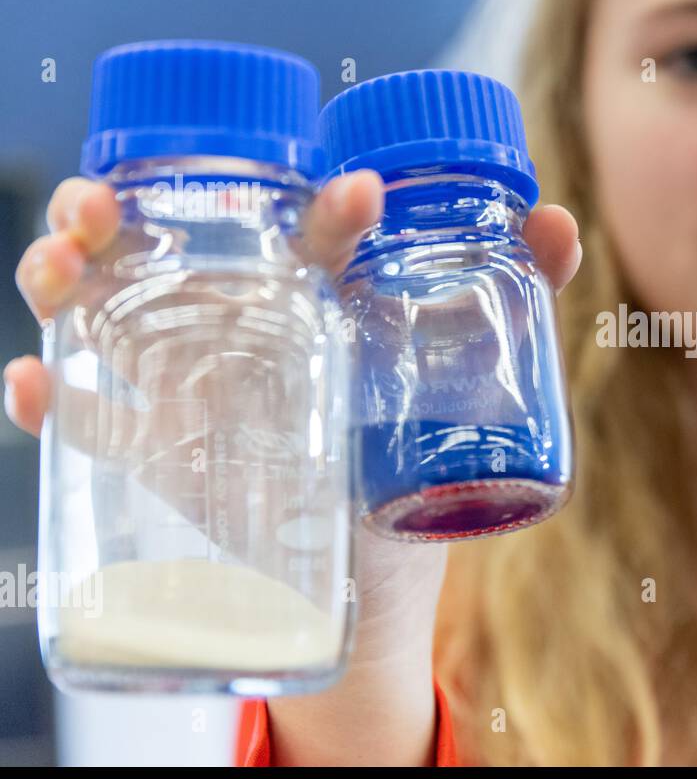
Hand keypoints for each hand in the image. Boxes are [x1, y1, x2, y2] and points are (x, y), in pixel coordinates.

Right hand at [5, 173, 581, 644]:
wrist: (371, 584)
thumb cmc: (411, 464)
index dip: (315, 206)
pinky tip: (30, 383)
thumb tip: (560, 220)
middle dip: (115, 210)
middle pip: (156, 251)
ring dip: (61, 278)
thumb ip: (519, 299)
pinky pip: (89, 427)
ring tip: (57, 265)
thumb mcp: (460, 386)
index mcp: (311, 302)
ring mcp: (189, 393)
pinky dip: (48, 401)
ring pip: (102, 318)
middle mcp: (237, 331)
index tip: (357, 193)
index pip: (297, 235)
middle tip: (104, 203)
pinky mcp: (163, 461)